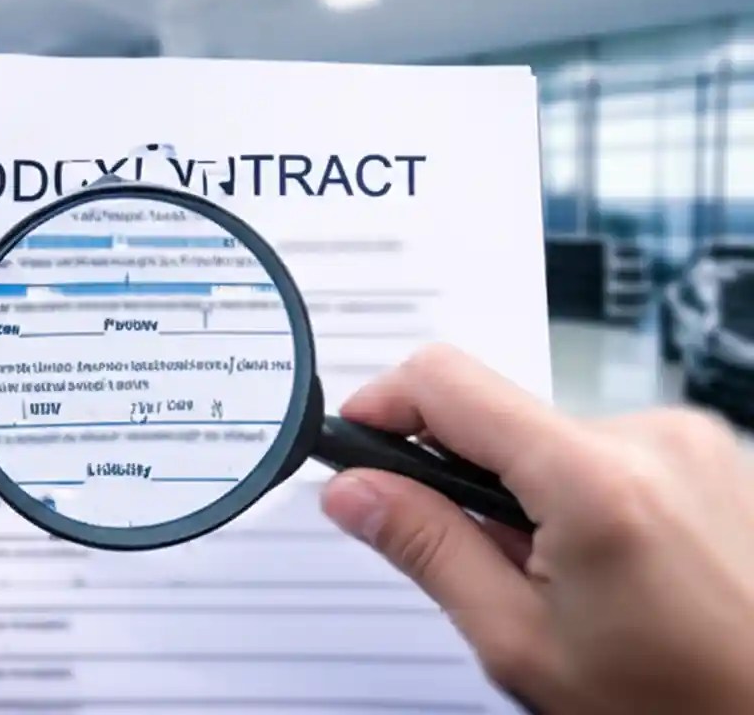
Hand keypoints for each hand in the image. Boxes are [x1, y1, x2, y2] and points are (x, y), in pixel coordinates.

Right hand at [321, 345, 753, 714]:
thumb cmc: (677, 705)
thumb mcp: (520, 641)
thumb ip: (427, 549)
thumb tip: (354, 491)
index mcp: (595, 480)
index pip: (447, 381)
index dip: (382, 403)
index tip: (354, 441)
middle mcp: (652, 436)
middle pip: (499, 416)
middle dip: (465, 479)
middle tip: (480, 561)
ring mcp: (691, 438)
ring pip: (550, 435)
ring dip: (528, 491)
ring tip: (561, 579)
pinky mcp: (709, 450)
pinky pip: (605, 447)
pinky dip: (578, 492)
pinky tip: (606, 565)